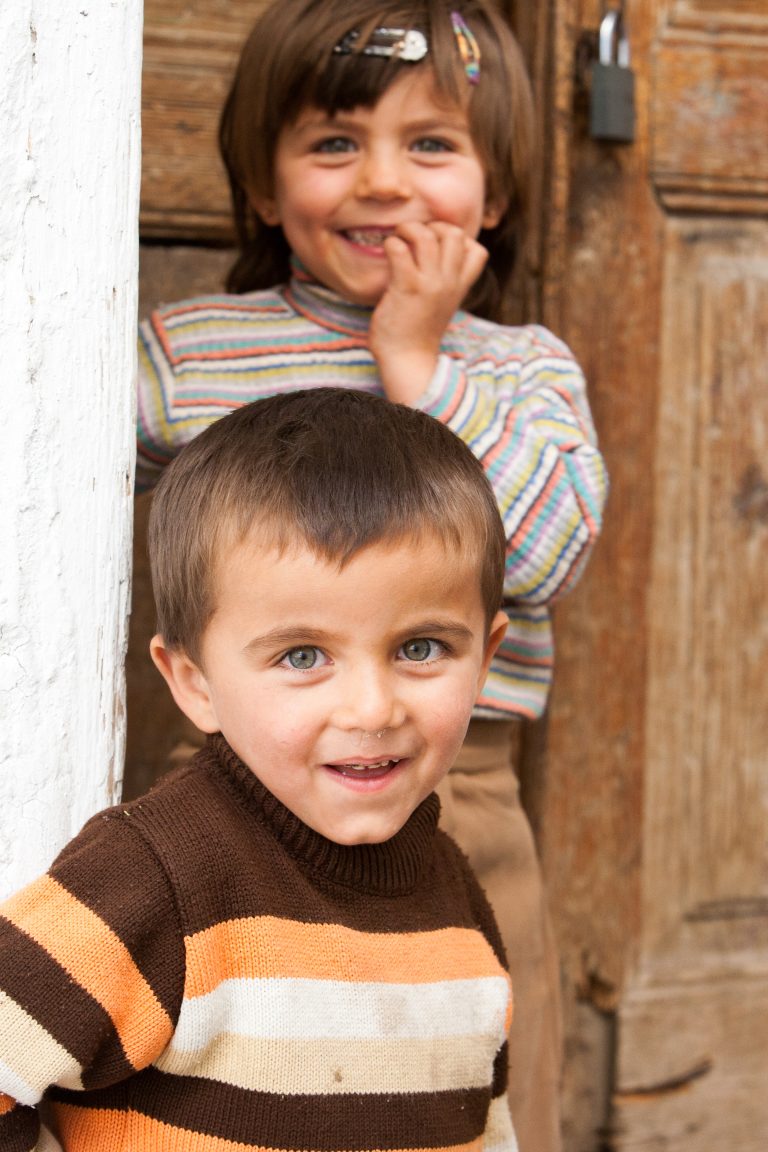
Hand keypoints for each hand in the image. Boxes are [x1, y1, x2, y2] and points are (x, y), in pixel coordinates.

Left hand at [369, 221, 487, 404]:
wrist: (407, 360)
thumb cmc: (418, 331)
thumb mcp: (442, 304)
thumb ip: (444, 282)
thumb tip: (431, 256)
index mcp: (460, 287)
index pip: (478, 251)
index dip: (459, 239)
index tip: (438, 244)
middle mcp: (449, 282)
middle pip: (455, 234)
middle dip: (433, 226)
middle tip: (414, 236)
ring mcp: (430, 284)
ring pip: (428, 235)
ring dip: (408, 229)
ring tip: (398, 237)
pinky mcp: (406, 288)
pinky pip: (400, 250)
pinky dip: (391, 244)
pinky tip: (387, 253)